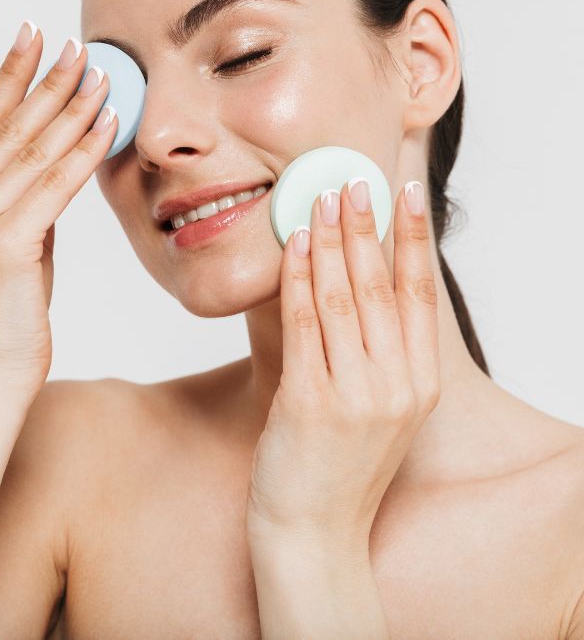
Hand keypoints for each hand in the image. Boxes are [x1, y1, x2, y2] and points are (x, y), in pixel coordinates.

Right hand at [0, 25, 116, 396]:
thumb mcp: (11, 252)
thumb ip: (26, 210)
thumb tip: (56, 174)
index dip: (8, 77)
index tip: (32, 39)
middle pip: (7, 125)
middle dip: (45, 79)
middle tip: (76, 42)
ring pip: (32, 149)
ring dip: (70, 105)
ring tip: (101, 71)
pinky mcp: (3, 245)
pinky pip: (54, 185)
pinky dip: (84, 150)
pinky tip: (107, 123)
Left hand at [246, 177, 439, 550]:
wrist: (313, 534)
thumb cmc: (340, 468)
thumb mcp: (379, 410)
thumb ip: (378, 353)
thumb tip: (359, 282)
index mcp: (419, 385)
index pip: (420, 296)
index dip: (414, 240)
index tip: (407, 196)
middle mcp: (396, 387)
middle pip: (381, 287)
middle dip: (367, 228)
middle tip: (355, 182)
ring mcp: (355, 396)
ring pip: (343, 297)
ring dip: (332, 241)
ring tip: (322, 199)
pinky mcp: (310, 402)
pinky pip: (304, 323)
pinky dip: (300, 277)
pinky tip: (297, 244)